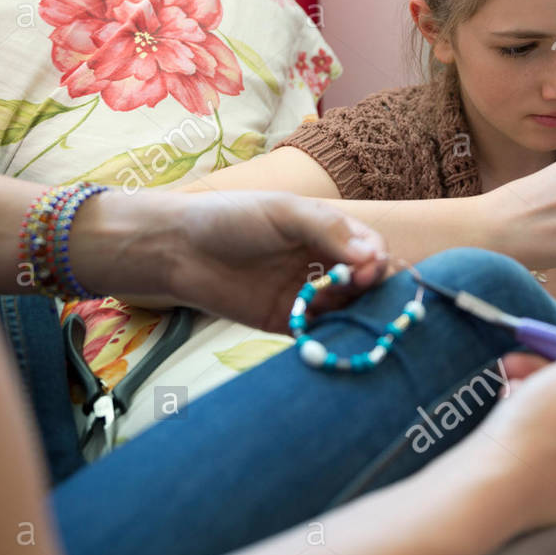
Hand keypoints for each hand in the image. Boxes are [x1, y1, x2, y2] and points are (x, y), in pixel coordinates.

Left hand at [69, 189, 389, 332]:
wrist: (178, 250)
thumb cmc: (230, 219)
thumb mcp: (283, 212)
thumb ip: (328, 230)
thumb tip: (373, 257)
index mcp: (326, 233)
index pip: (369, 249)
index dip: (377, 260)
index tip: (370, 270)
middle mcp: (322, 265)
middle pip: (366, 284)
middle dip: (374, 292)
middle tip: (363, 296)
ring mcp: (306, 297)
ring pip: (348, 311)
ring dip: (357, 317)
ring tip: (353, 321)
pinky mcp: (286, 324)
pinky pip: (319, 335)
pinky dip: (331, 340)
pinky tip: (335, 341)